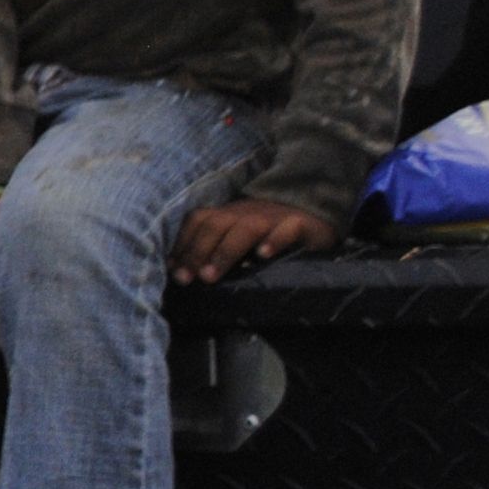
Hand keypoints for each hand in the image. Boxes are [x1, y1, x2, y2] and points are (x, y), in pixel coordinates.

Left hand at [172, 199, 339, 283]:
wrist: (314, 208)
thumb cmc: (268, 229)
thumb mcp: (238, 233)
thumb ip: (213, 247)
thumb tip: (180, 271)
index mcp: (228, 214)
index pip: (199, 221)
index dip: (183, 244)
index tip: (173, 270)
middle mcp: (246, 213)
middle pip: (216, 224)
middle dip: (198, 251)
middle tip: (188, 279)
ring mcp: (273, 217)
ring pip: (246, 228)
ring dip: (225, 251)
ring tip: (211, 276)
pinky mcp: (299, 224)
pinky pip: (286, 229)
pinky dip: (274, 241)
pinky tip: (263, 255)